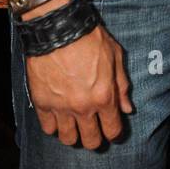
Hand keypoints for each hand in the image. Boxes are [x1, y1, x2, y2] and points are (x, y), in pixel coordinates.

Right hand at [25, 18, 132, 148]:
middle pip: (90, 141)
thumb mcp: (115, 56)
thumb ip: (122, 85)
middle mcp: (83, 107)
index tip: (112, 129)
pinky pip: (47, 128)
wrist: (58, 28)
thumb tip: (127, 108)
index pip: (112, 130)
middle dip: (95, 138)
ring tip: (75, 125)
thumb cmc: (90, 38)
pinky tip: (58, 116)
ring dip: (73, 135)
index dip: (114, 133)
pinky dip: (53, 126)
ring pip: (67, 139)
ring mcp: (61, 107)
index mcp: (104, 97)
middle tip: (94, 130)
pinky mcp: (42, 102)